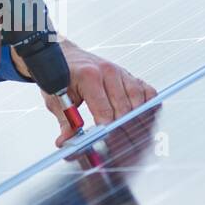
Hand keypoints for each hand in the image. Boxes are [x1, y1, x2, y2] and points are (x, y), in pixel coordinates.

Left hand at [28, 39, 157, 146]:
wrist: (67, 56)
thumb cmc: (62, 76)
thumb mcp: (56, 99)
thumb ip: (65, 122)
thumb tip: (66, 143)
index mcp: (89, 76)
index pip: (104, 110)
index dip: (108, 131)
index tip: (107, 146)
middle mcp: (108, 72)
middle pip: (125, 108)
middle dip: (124, 131)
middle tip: (120, 148)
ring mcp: (122, 73)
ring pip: (139, 101)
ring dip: (137, 121)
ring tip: (134, 138)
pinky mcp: (130, 76)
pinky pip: (148, 91)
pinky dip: (148, 106)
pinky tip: (143, 119)